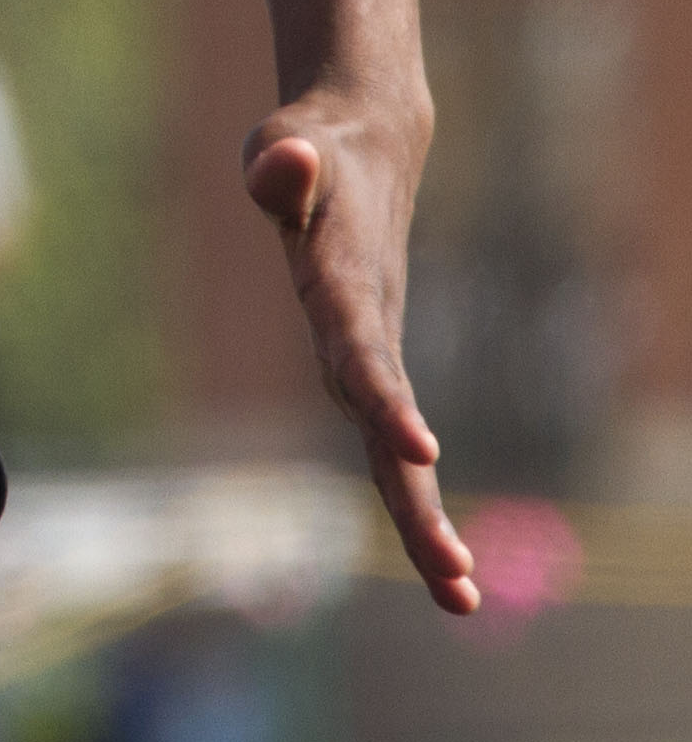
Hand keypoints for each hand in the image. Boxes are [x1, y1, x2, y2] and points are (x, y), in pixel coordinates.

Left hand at [244, 98, 478, 615]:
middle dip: (417, 498)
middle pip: (391, 423)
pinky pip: (384, 436)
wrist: (361, 144)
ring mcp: (371, 348)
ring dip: (423, 518)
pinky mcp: (367, 359)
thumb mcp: (282, 145)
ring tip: (460, 597)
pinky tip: (439, 562)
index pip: (360, 346)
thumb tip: (287, 161)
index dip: (384, 394)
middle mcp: (365, 326)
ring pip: (396, 445)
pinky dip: (408, 493)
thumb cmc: (307, 150)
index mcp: (343, 281)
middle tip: (454, 574)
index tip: (420, 446)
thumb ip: (281, 165)